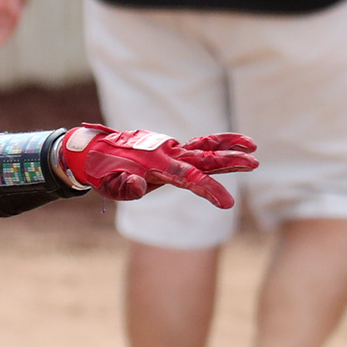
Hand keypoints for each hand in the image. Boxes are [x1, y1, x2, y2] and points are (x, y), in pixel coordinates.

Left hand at [58, 123, 257, 208]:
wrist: (93, 152)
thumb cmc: (102, 173)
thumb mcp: (108, 186)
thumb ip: (125, 187)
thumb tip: (139, 184)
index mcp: (154, 166)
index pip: (187, 178)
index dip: (208, 190)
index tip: (227, 203)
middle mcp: (166, 154)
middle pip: (202, 158)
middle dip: (228, 161)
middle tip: (253, 162)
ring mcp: (169, 149)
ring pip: (203, 146)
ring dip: (227, 145)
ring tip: (252, 147)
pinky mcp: (169, 149)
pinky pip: (195, 145)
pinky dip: (214, 143)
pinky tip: (233, 147)